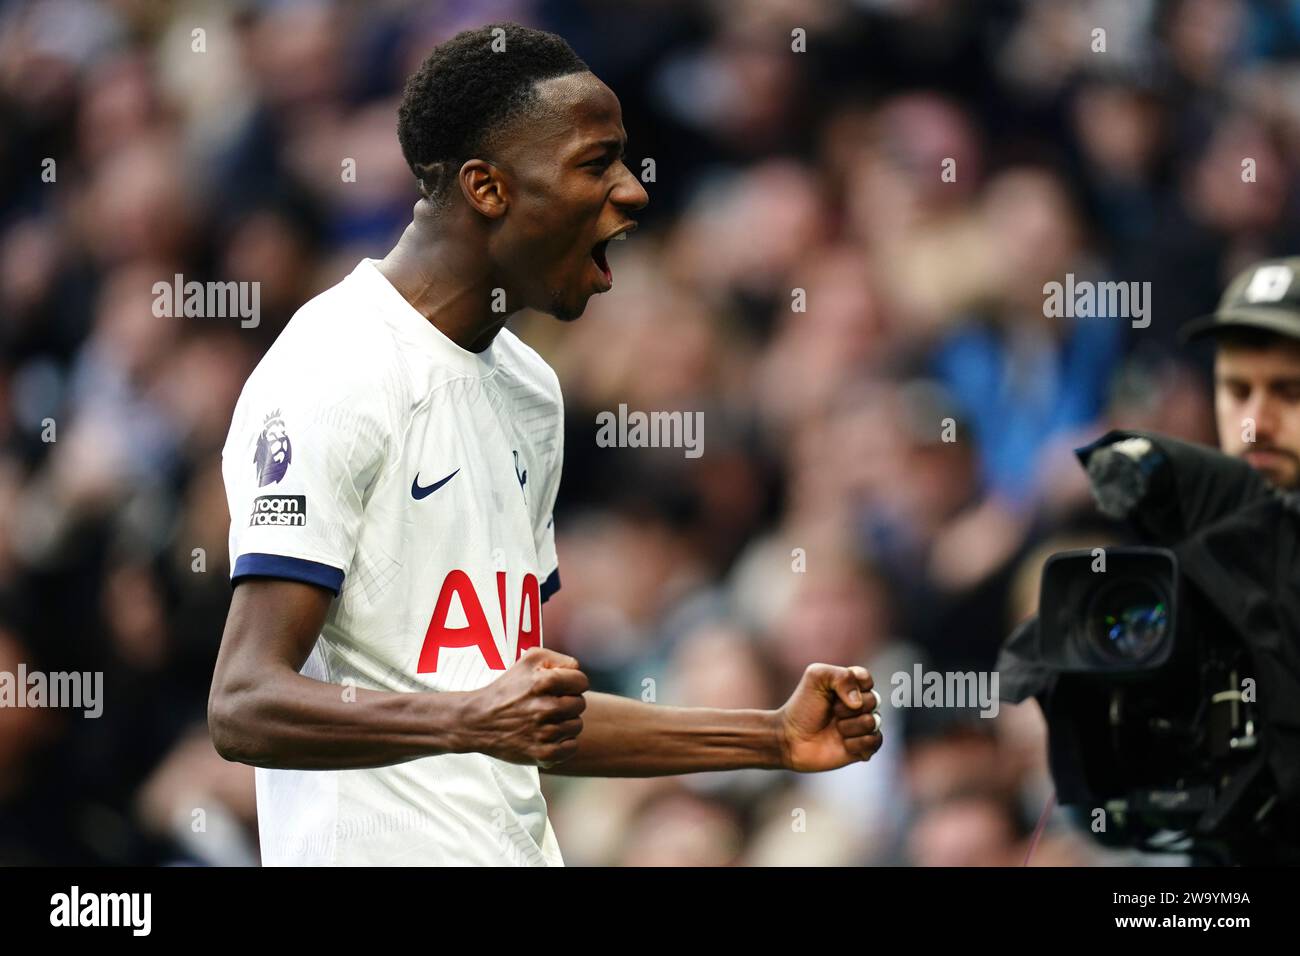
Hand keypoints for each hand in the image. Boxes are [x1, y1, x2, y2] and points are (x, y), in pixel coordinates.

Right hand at [456, 647, 588, 767]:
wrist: (478, 720)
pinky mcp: (542, 754)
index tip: (560, 688)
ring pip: (576, 725)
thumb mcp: (529, 660)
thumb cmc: (506, 690)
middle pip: (580, 704)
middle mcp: (546, 707)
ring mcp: (545, 733)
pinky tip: (549, 736)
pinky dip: (564, 743)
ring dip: (565, 723)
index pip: (582, 681)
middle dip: (567, 702)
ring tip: (546, 720)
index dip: (572, 683)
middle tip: (549, 704)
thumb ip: (558, 659)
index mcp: (544, 682)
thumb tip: (576, 669)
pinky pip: (571, 747)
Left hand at [776, 664, 881, 771]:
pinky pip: (875, 741)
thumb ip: (842, 676)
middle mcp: (860, 705)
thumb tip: (859, 702)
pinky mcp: (863, 748)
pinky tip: (842, 743)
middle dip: (847, 708)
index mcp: (850, 686)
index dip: (853, 685)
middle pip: (874, 700)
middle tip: (831, 712)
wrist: (790, 738)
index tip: (833, 691)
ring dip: (849, 726)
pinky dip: (856, 743)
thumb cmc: (802, 707)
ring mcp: (862, 727)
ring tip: (835, 728)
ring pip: (873, 722)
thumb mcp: (816, 677)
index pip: (866, 679)